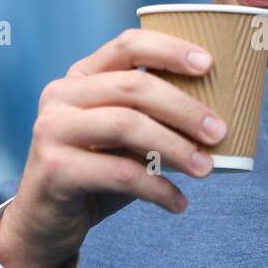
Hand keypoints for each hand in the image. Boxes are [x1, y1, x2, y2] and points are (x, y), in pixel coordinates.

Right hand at [0, 28, 226, 267]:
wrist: (46, 222)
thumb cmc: (98, 172)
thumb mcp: (127, 138)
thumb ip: (155, 118)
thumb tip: (220, 116)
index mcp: (82, 75)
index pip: (128, 45)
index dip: (170, 50)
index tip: (208, 64)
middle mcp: (61, 94)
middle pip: (133, 87)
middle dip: (184, 108)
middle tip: (219, 131)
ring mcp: (52, 129)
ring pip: (127, 126)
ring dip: (175, 147)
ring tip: (206, 169)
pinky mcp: (54, 168)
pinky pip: (119, 173)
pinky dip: (157, 188)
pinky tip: (179, 203)